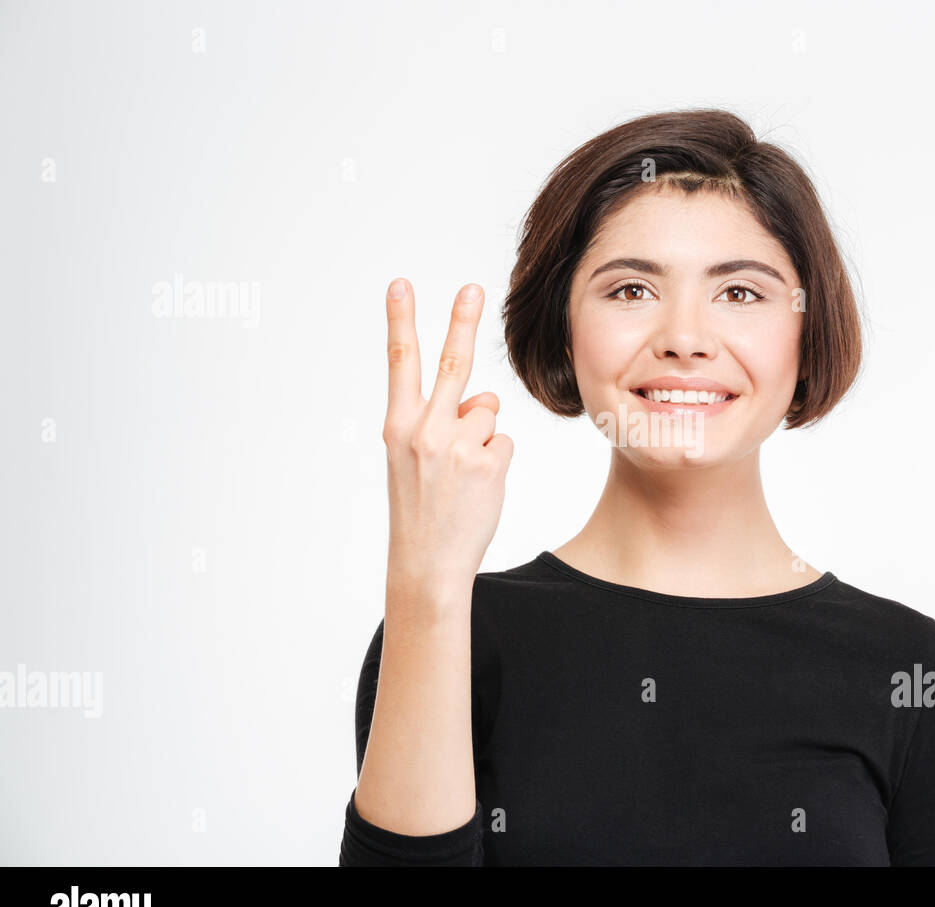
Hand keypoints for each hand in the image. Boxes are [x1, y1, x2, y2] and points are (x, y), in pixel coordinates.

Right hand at [381, 278, 512, 591]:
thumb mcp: (412, 459)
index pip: (400, 362)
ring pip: (488, 411)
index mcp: (398, 426)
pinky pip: (504, 441)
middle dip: (462, 321)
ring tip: (463, 475)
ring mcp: (458, 445)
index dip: (400, 320)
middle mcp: (425, 430)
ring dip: (483, 436)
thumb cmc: (421, 509)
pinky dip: (497, 460)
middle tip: (472, 287)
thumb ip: (441, 421)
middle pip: (452, 363)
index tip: (400, 284)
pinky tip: (478, 487)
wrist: (428, 562)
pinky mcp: (489, 462)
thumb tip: (482, 400)